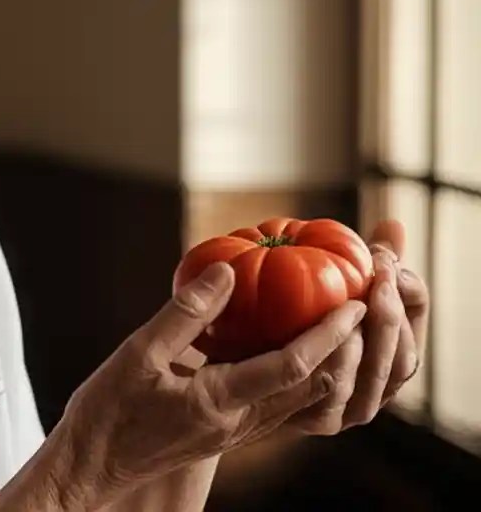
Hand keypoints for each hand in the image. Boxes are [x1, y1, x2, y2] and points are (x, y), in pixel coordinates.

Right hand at [53, 263, 365, 505]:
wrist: (91, 467)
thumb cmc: (107, 412)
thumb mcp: (137, 353)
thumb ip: (185, 313)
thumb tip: (227, 271)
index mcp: (219, 402)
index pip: (292, 365)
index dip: (328, 333)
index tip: (354, 301)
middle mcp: (239, 423)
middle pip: (312, 387)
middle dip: (345, 348)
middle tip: (363, 306)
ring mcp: (236, 433)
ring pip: (300, 400)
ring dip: (328, 364)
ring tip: (342, 326)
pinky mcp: (226, 434)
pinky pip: (278, 405)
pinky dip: (298, 376)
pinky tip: (293, 349)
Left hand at [283, 219, 429, 435]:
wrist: (230, 362)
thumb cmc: (281, 314)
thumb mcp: (321, 285)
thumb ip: (357, 258)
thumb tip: (392, 225)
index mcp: (386, 351)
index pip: (414, 318)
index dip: (409, 294)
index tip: (386, 262)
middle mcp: (376, 384)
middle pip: (404, 355)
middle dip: (393, 313)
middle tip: (375, 276)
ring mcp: (352, 407)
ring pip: (378, 376)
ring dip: (373, 338)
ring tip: (358, 302)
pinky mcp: (319, 419)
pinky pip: (337, 394)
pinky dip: (338, 366)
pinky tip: (327, 338)